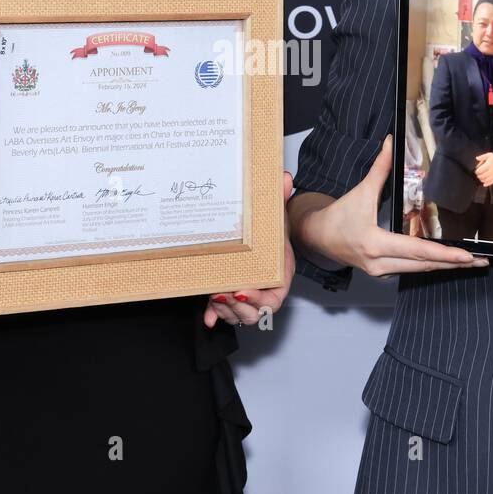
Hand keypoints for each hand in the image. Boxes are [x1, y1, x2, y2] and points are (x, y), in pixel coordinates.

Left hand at [205, 171, 295, 327]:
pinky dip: (216, 316)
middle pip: (254, 312)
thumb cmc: (274, 234)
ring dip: (226, 311)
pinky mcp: (232, 298)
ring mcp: (248, 296)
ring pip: (239, 315)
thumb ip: (280, 198)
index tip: (241, 289)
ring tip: (214, 296)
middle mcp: (265, 290)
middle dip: (238, 307)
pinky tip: (208, 316)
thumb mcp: (276, 216)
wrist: (267, 240)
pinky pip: (224, 314)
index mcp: (279, 276)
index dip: (257, 299)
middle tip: (221, 293)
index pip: (273, 298)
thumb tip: (284, 177)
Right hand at [302, 135, 489, 277]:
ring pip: (419, 270)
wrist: (316, 237)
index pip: (417, 251)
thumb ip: (380, 168)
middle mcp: (380, 263)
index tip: (466, 256)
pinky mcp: (383, 272)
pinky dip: (429, 265)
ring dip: (445, 266)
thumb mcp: (360, 191)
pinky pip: (411, 269)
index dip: (444, 254)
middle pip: (424, 266)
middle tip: (481, 261)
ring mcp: (381, 272)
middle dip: (454, 264)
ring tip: (470, 262)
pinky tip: (446, 261)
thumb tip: (390, 142)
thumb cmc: (338, 216)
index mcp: (375, 243)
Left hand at [474, 152, 492, 186]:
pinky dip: (487, 184)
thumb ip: (482, 157)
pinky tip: (484, 184)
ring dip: (482, 180)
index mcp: (489, 164)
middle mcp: (492, 170)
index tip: (476, 171)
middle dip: (479, 176)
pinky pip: (492, 182)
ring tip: (480, 178)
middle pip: (483, 176)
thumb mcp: (488, 155)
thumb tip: (476, 158)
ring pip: (487, 180)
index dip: (477, 172)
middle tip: (477, 175)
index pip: (481, 170)